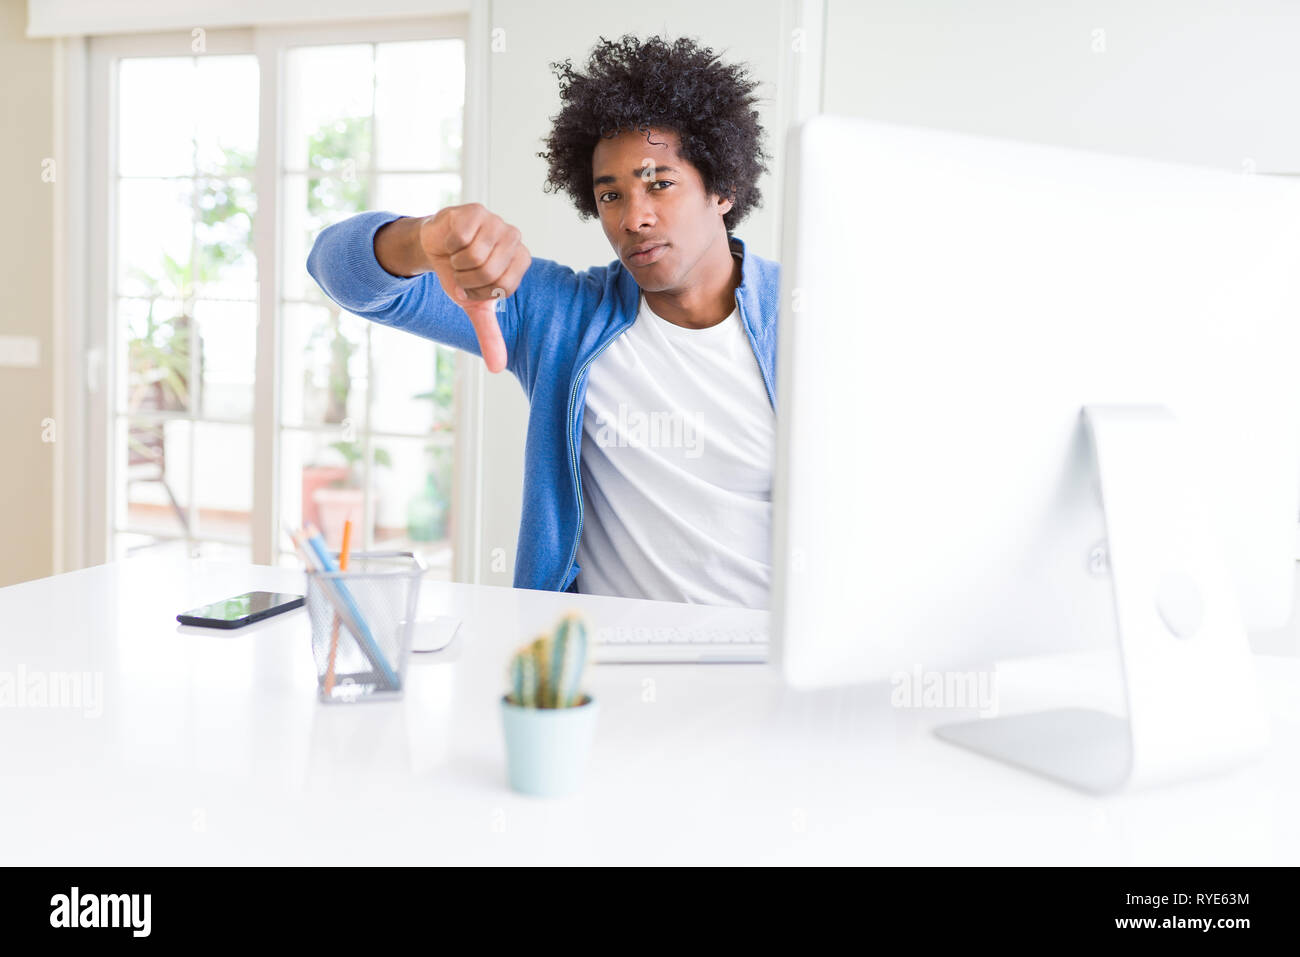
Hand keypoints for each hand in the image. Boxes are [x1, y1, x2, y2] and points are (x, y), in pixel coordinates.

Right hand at [419, 204, 530, 373]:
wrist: (435, 246)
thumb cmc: (460, 274)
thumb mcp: (474, 307)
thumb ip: (490, 335)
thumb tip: (497, 369)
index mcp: (521, 261)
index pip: (502, 288)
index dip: (479, 292)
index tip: (472, 285)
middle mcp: (514, 238)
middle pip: (488, 271)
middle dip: (465, 278)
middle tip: (461, 269)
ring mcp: (496, 221)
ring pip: (474, 255)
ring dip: (456, 262)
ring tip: (456, 255)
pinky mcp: (475, 210)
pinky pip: (460, 238)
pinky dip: (448, 245)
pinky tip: (450, 240)